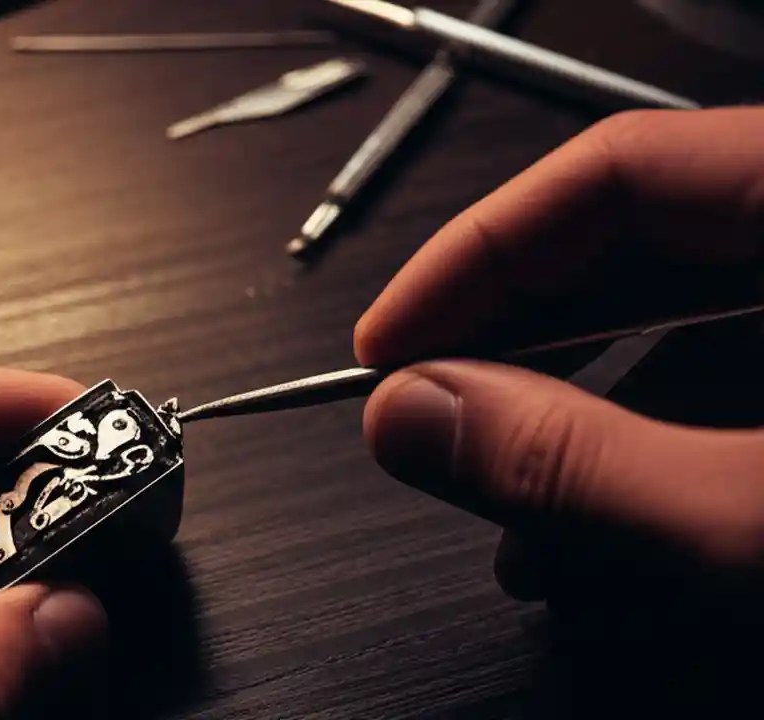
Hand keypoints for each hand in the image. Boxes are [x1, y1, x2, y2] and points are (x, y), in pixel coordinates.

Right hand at [356, 107, 763, 605]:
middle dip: (514, 361)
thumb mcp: (762, 517)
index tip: (389, 342)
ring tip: (513, 530)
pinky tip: (603, 548)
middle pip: (634, 256)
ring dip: (575, 441)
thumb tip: (412, 418)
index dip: (478, 253)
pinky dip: (654, 475)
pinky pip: (730, 408)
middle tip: (429, 425)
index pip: (616, 172)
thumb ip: (580, 463)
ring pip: (678, 346)